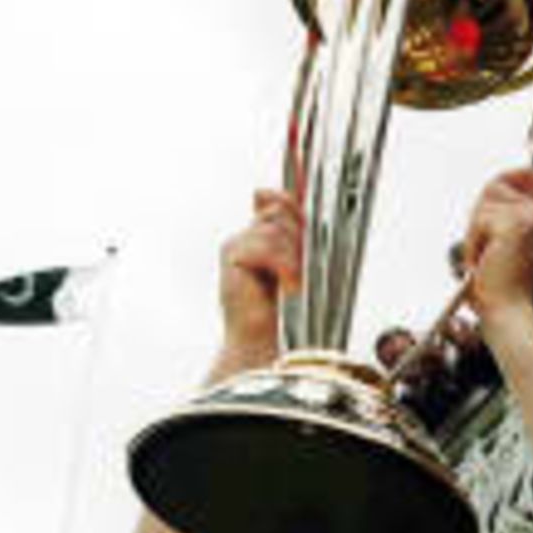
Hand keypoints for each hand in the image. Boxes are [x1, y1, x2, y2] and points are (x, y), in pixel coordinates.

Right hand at [219, 189, 302, 359]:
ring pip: (276, 229)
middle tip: (300, 272)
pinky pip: (270, 246)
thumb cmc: (277, 311)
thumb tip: (280, 202)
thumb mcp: (292, 267)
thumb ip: (292, 236)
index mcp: (253, 238)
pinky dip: (285, 267)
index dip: (287, 197)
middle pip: (279, 213)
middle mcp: (240, 238)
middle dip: (298, 239)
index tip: (301, 191)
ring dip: (293, 258)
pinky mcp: (232, 256)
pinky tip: (287, 286)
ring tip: (293, 285)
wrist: (257, 340)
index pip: (272, 202)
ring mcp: (234, 246)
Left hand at [460, 171, 532, 319]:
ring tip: (484, 260)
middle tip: (480, 248)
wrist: (509, 315)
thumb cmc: (504, 290)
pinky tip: (483, 263)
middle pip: (497, 185)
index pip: (524, 176)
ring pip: (485, 203)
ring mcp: (531, 217)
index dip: (507, 178)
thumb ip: (500, 215)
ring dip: (475, 233)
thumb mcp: (502, 245)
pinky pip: (480, 221)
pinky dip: (474, 244)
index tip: (494, 193)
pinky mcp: (515, 224)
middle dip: (480, 214)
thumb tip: (493, 187)